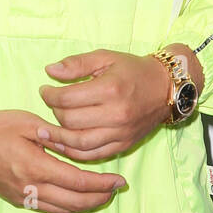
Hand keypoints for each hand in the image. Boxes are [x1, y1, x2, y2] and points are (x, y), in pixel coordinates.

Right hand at [0, 110, 126, 212]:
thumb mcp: (27, 122)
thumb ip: (56, 135)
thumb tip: (79, 143)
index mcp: (35, 167)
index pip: (78, 182)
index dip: (102, 183)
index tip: (119, 180)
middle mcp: (31, 188)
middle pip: (75, 201)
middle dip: (100, 197)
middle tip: (116, 188)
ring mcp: (24, 197)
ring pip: (64, 209)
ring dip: (86, 204)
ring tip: (102, 194)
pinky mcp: (19, 200)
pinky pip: (50, 209)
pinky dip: (69, 207)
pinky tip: (78, 198)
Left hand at [36, 47, 202, 162]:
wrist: (166, 88)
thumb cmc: (133, 70)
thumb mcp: (106, 57)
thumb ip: (77, 63)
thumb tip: (49, 71)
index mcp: (110, 89)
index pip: (66, 98)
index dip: (49, 95)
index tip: (45, 90)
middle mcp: (116, 114)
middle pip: (70, 121)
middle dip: (54, 113)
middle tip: (51, 105)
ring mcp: (121, 132)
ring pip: (79, 143)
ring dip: (59, 137)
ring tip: (48, 129)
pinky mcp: (124, 145)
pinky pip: (93, 155)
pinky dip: (75, 153)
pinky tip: (64, 144)